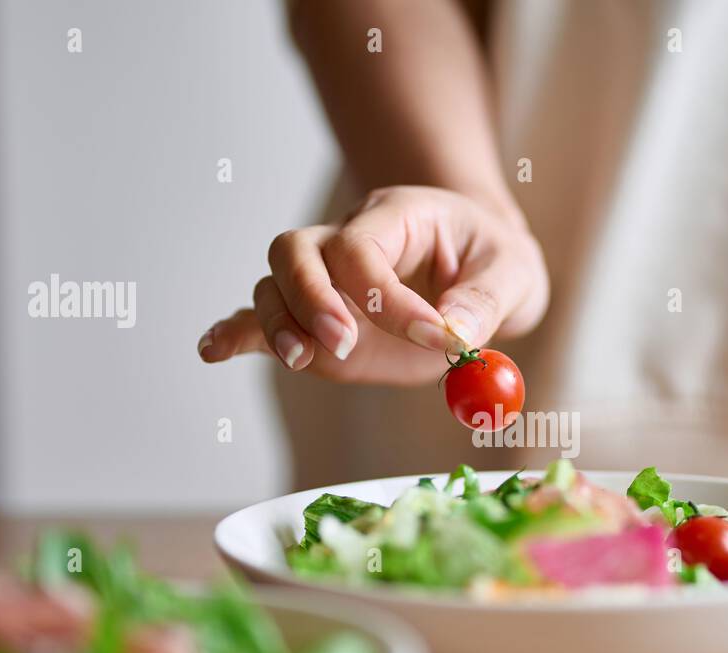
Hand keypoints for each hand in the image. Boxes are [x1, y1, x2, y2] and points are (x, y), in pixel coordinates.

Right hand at [197, 186, 548, 384]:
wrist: (480, 270)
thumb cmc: (494, 261)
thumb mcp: (513, 272)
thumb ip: (487, 300)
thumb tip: (455, 334)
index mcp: (395, 216)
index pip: (365, 249)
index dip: (390, 298)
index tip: (436, 338)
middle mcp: (347, 242)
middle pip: (297, 251)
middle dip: (311, 297)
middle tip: (343, 340)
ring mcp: (324, 283)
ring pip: (273, 286)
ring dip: (280, 324)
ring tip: (303, 360)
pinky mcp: (314, 323)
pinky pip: (260, 319)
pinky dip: (235, 334)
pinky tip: (214, 350)